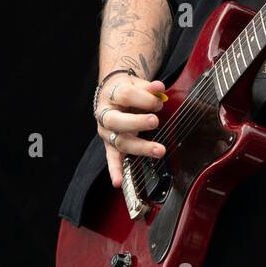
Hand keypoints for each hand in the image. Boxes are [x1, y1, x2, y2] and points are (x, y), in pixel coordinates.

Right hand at [95, 73, 167, 187]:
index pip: (125, 95)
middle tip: (154, 121)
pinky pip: (112, 159)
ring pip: (120, 141)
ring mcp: (107, 132)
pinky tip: (118, 182)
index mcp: (112, 95)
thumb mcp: (137, 84)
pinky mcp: (110, 145)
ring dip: (140, 147)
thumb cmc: (127, 90)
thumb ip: (149, 88)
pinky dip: (115, 170)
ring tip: (159, 150)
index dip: (144, 97)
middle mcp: (106, 115)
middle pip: (117, 120)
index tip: (159, 101)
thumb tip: (160, 88)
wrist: (111, 93)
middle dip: (137, 122)